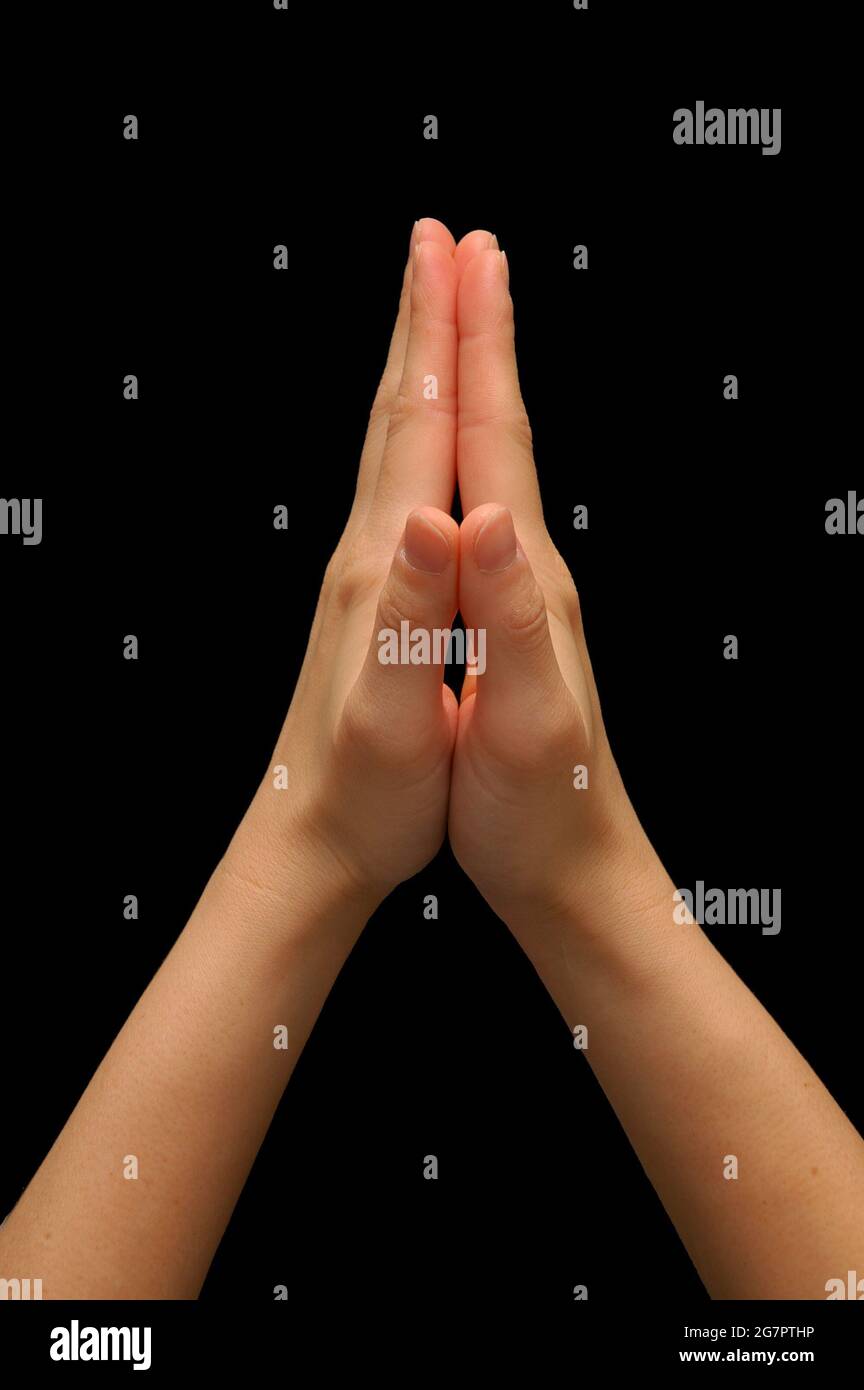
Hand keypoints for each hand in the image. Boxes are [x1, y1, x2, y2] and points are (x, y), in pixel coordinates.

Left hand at [230, 219, 462, 907]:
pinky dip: (408, 436)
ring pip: (389, 445)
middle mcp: (368, 553)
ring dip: (412, 367)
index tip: (461, 254)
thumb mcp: (396, 712)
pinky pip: (391, 489)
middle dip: (425, 321)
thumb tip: (433, 517)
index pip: (424, 429)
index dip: (449, 340)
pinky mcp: (368, 599)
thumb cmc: (368, 793)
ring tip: (428, 311)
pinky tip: (416, 437)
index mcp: (388, 566)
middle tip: (441, 242)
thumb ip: (413, 611)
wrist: (312, 839)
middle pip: (398, 415)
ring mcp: (363, 572)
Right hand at [447, 242, 642, 947]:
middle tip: (455, 247)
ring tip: (458, 323)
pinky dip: (465, 458)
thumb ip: (506, 612)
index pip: (492, 436)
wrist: (571, 865)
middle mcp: (527, 566)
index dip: (469, 344)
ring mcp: (518, 590)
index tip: (452, 255)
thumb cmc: (536, 803)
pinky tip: (456, 459)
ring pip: (489, 461)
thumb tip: (482, 514)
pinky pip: (479, 511)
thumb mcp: (525, 713)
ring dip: (473, 381)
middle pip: (496, 426)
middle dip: (472, 330)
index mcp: (520, 574)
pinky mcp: (503, 621)